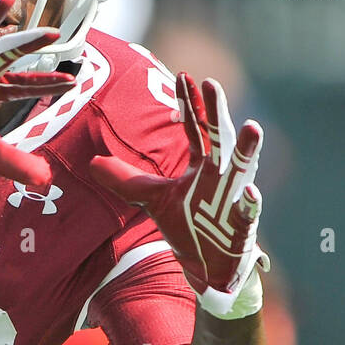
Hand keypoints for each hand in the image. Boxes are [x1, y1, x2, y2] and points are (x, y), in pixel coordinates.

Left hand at [88, 72, 268, 318]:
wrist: (207, 268)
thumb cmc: (188, 227)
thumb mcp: (153, 200)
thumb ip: (127, 180)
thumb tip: (93, 163)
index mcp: (203, 166)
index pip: (196, 129)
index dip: (189, 105)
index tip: (182, 76)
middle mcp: (222, 176)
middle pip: (220, 139)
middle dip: (216, 113)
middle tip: (211, 84)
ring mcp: (234, 199)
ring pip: (244, 170)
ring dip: (248, 150)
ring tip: (251, 127)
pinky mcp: (242, 227)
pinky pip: (249, 213)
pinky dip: (251, 203)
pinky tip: (250, 192)